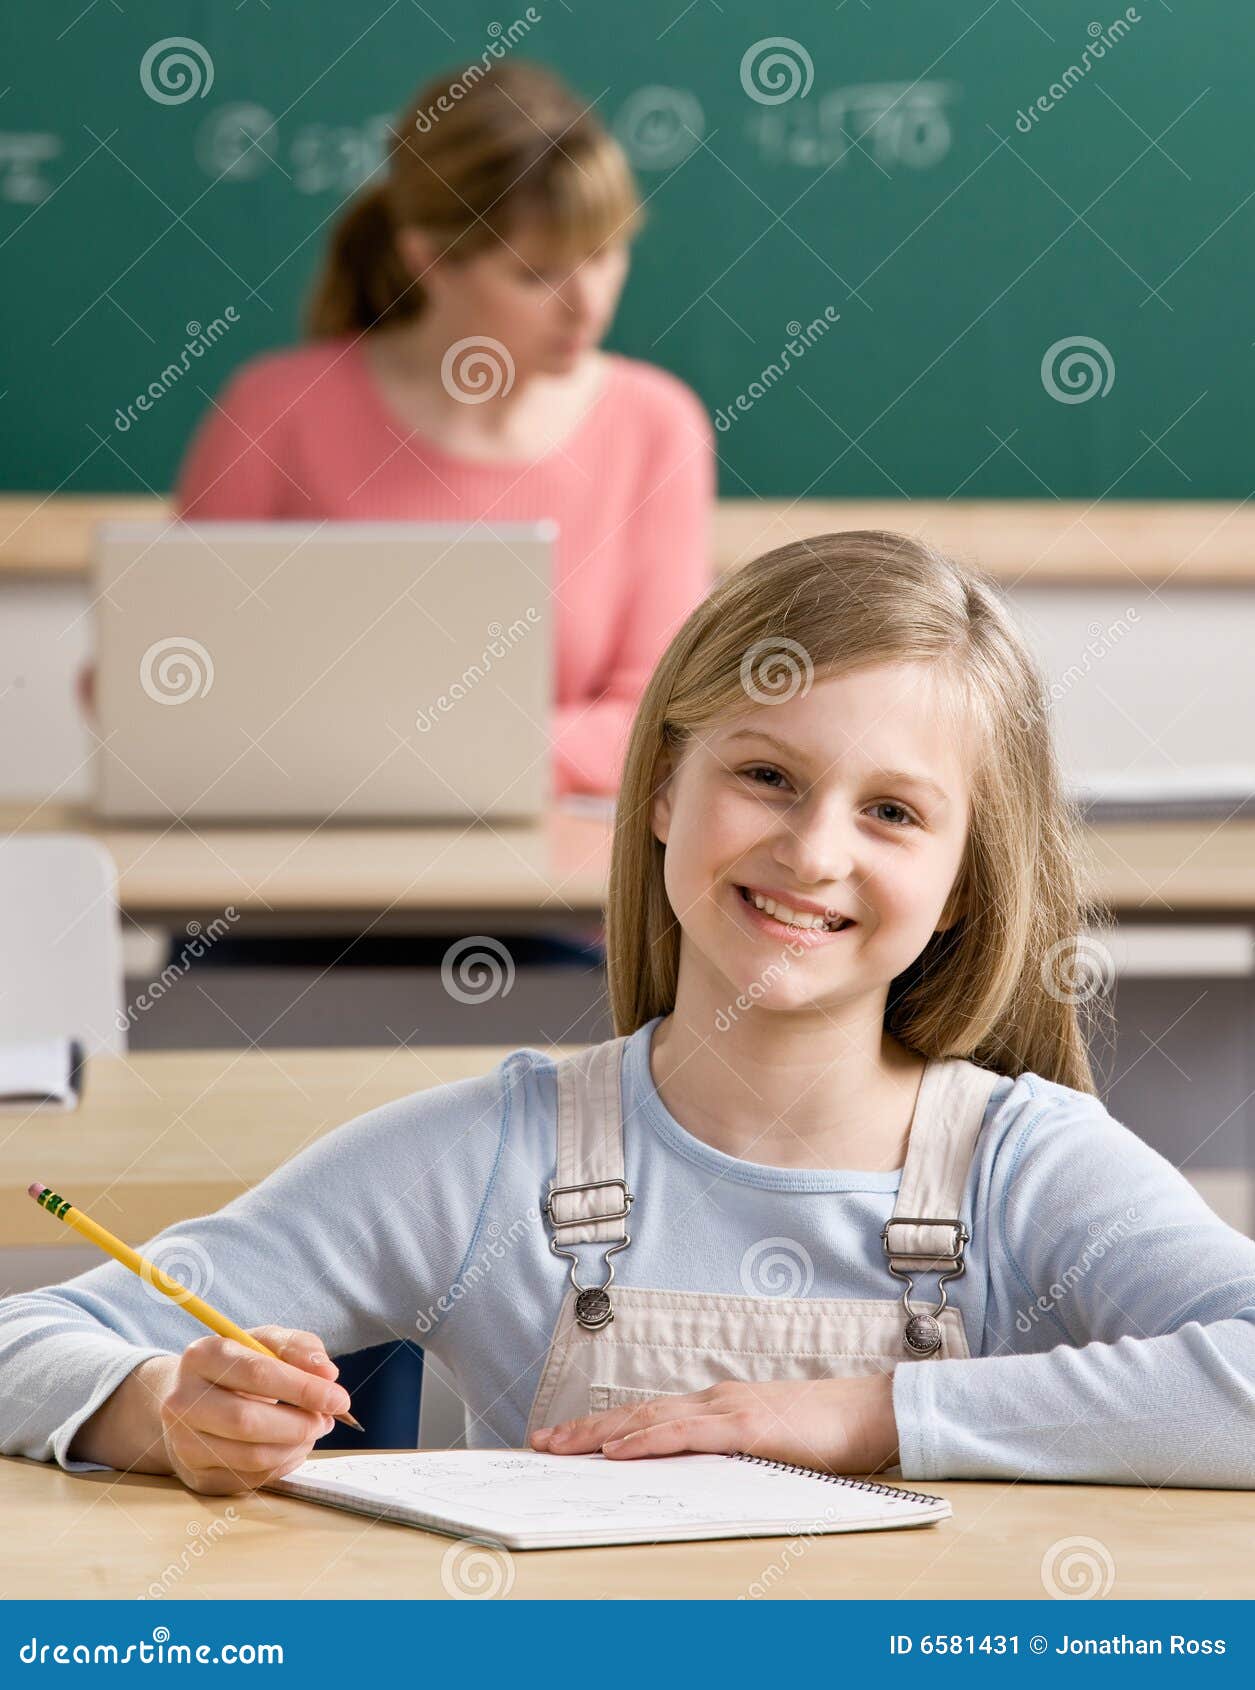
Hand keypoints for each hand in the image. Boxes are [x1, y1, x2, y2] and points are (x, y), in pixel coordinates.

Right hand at [156, 1326, 350, 1495]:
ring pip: (250, 1456)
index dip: (304, 1389)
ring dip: (295, 1447)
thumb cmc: (236, 1368)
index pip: (258, 1373)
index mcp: (202, 1355)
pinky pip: (249, 1479)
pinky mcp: (195, 1475)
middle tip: (327, 1420)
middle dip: (299, 1424)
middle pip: (247, 1421)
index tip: (339, 1398)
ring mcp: (184, 1442)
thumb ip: (298, 1347)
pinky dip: (283, 1465)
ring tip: (313, 1431)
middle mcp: (182, 1400)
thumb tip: (327, 1373)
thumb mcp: (264, 1342)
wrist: (190, 1400)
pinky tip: (293, 1447)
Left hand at [530, 1373, 899, 1475]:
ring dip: (602, 1434)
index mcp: (718, 1407)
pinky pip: (686, 1434)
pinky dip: (648, 1439)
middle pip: (636, 1415)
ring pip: (650, 1420)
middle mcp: (714, 1402)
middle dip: (586, 1429)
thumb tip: (697, 1478)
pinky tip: (620, 1448)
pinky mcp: (745, 1428)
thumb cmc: (827, 1433)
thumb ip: (731, 1455)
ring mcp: (727, 1411)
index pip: (648, 1416)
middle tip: (542, 1442)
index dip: (605, 1428)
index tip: (566, 1438)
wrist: (872, 1413)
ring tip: (562, 1445)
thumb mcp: (768, 1446)